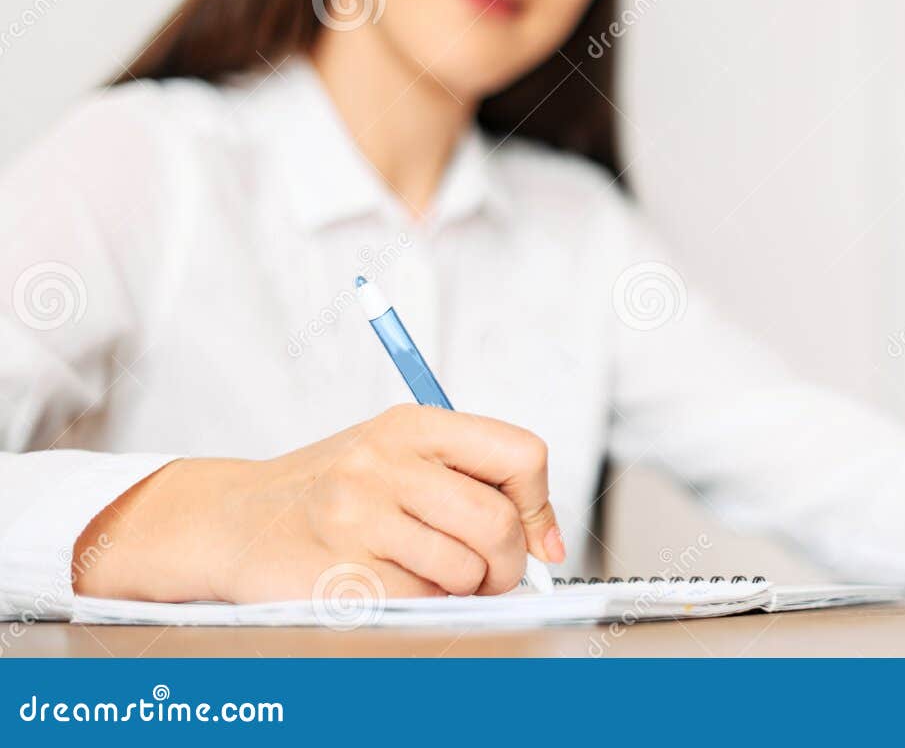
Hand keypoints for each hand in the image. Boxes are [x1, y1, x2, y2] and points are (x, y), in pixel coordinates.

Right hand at [74, 404, 563, 602]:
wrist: (233, 518)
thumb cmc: (333, 491)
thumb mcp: (400, 457)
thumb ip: (473, 482)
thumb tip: (545, 543)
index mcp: (413, 424)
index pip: (519, 453)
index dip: (539, 504)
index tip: (539, 539)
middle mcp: (384, 461)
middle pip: (496, 521)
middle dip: (507, 564)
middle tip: (491, 577)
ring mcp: (356, 515)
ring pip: (463, 569)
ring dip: (462, 589)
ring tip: (433, 578)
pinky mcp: (336, 569)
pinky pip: (419, 602)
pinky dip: (422, 607)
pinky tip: (395, 588)